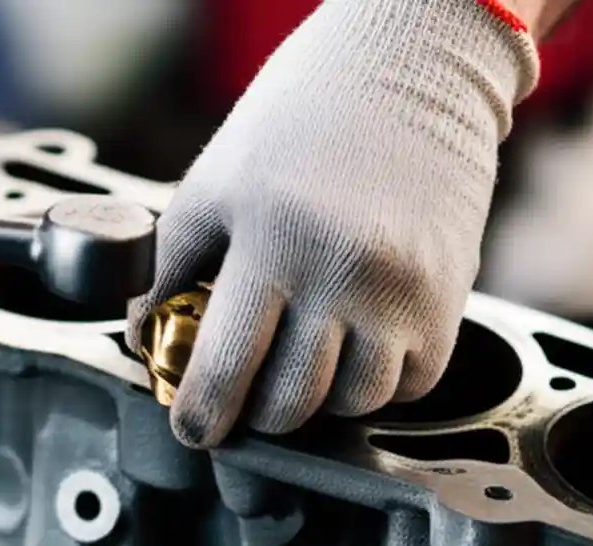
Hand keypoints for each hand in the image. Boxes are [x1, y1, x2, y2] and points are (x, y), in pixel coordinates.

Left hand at [127, 0, 538, 447]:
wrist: (412, 70)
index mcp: (273, 238)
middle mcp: (343, 273)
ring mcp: (403, 293)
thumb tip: (142, 337)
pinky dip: (375, 380)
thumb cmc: (301, 121)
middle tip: (247, 382)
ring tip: (302, 354)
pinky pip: (408, 386)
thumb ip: (169, 265)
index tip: (194, 428)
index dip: (201, 416)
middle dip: (256, 409)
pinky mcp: (450, 303)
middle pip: (289, 404)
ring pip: (352, 403)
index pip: (226, 367)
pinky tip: (354, 339)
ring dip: (318, 397)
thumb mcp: (215, 181)